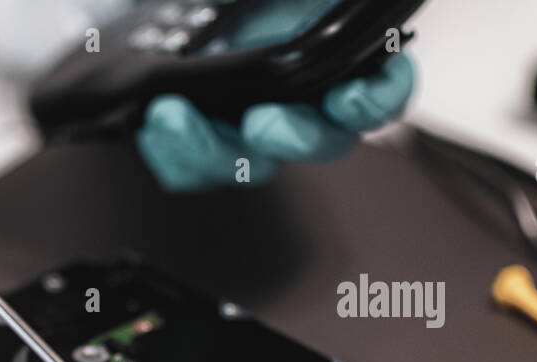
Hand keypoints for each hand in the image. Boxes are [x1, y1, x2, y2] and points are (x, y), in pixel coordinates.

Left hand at [135, 0, 415, 191]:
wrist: (175, 14)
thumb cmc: (237, 6)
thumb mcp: (277, 3)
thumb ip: (311, 5)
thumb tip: (321, 6)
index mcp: (338, 66)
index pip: (382, 91)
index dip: (377, 99)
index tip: (353, 95)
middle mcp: (302, 109)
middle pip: (320, 142)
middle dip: (294, 135)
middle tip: (262, 121)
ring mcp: (252, 135)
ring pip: (250, 165)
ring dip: (215, 148)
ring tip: (175, 114)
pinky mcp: (202, 152)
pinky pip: (190, 170)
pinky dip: (172, 150)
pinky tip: (154, 121)